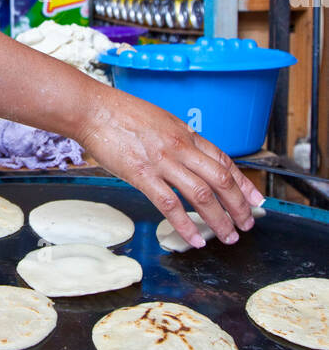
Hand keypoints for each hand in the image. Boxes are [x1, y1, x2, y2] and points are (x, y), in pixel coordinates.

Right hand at [78, 84, 263, 247]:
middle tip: (247, 224)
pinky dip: (186, 225)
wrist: (94, 110)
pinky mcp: (142, 175)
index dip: (244, 183)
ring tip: (228, 236)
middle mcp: (181, 148)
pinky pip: (170, 205)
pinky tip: (194, 239)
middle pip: (221, 180)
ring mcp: (163, 162)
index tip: (255, 199)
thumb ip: (178, 140)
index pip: (225, 161)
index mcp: (187, 135)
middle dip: (239, 206)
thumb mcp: (161, 121)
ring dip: (219, 219)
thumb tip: (189, 157)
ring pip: (202, 195)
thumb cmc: (121, 114)